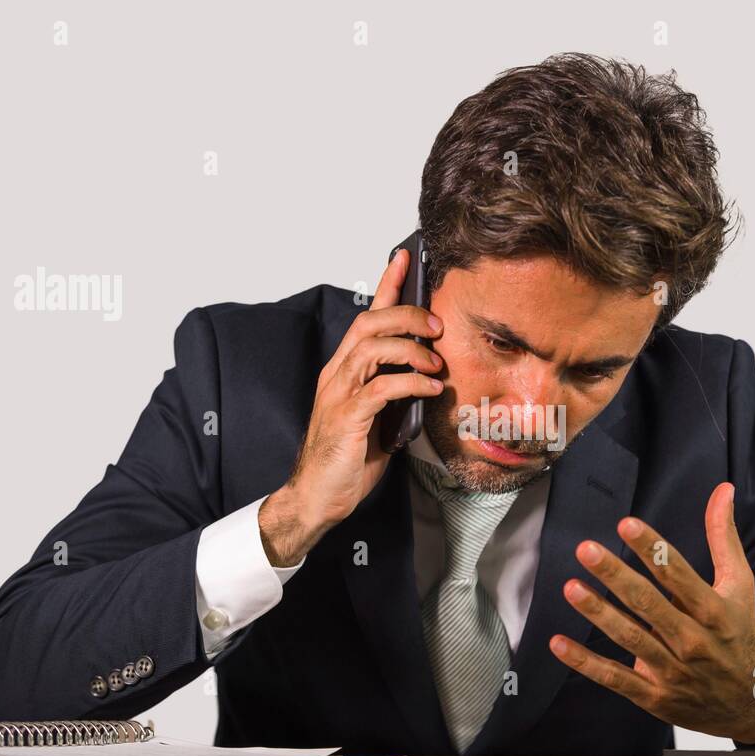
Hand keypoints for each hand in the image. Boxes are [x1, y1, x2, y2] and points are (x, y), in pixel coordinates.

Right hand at [259, 248, 445, 565]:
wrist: (317, 497)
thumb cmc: (347, 461)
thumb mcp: (379, 420)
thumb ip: (396, 395)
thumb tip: (430, 380)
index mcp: (345, 370)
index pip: (367, 316)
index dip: (387, 285)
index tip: (405, 258)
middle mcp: (338, 374)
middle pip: (370, 322)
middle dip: (407, 314)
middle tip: (437, 324)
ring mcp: (339, 394)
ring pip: (372, 347)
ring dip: (410, 348)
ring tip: (436, 363)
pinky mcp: (347, 418)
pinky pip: (381, 387)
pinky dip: (411, 383)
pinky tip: (431, 389)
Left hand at [549, 482, 754, 741]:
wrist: (752, 704)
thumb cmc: (740, 634)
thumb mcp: (740, 585)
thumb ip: (723, 537)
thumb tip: (723, 489)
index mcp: (713, 610)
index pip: (678, 574)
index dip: (653, 549)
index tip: (627, 524)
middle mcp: (692, 639)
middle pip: (649, 603)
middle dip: (616, 576)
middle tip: (586, 550)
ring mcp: (672, 670)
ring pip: (630, 638)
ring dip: (598, 613)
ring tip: (571, 587)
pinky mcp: (655, 696)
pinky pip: (615, 678)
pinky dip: (586, 663)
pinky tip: (559, 643)